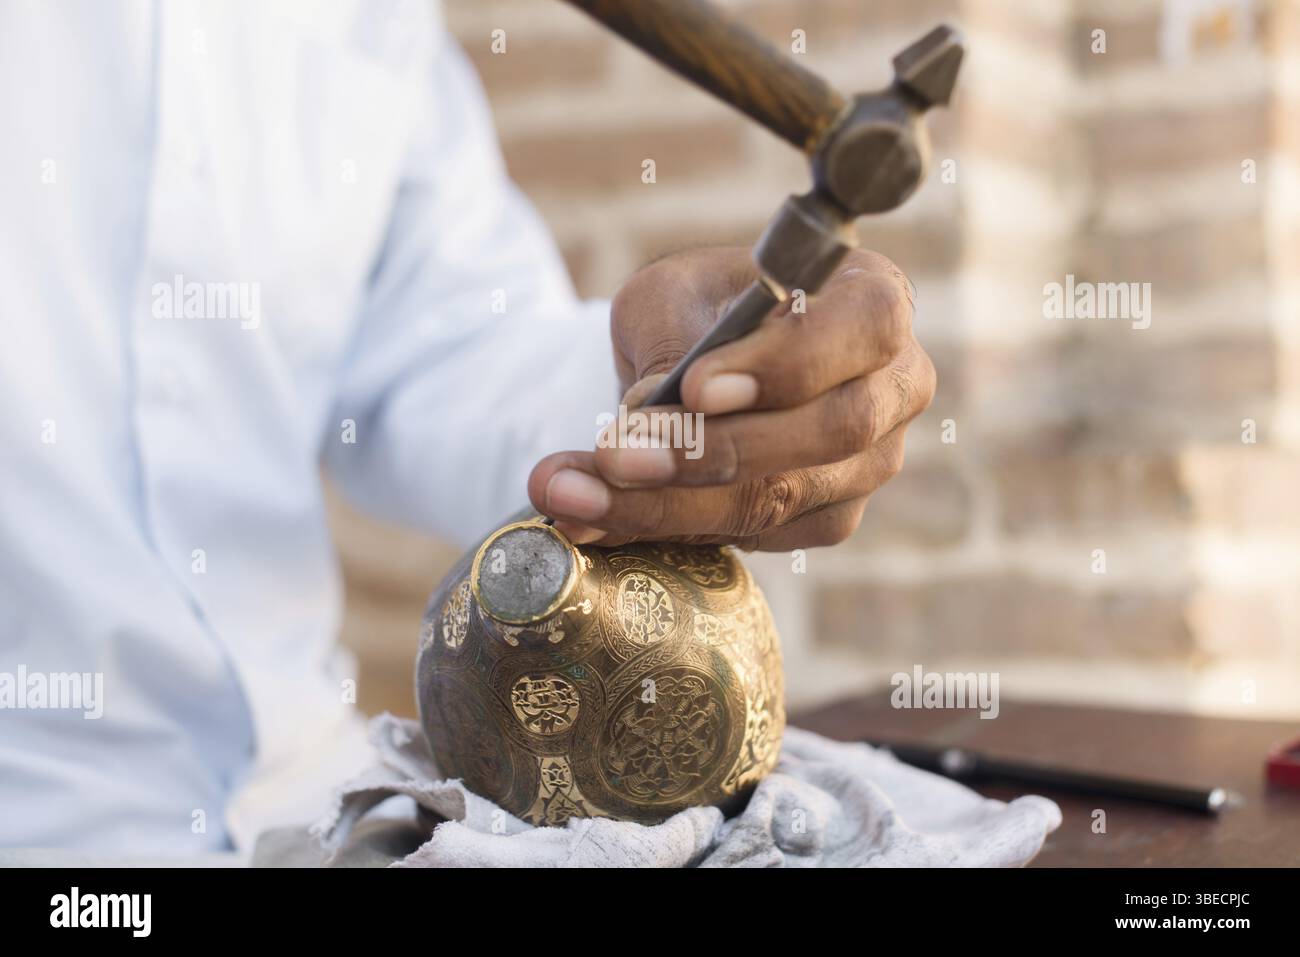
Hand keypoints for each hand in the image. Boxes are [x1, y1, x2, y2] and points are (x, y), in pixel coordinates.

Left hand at [526, 246, 934, 549]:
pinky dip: (667, 528)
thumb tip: (652, 417)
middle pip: (828, 431)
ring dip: (666, 503)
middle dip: (709, 450)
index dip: (784, 364)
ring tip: (571, 493)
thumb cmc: (699, 310)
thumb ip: (670, 340)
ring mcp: (870, 463)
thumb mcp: (672, 295)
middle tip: (612, 455)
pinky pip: (756, 536)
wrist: (699, 364)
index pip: (863, 330)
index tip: (695, 388)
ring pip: (781, 498)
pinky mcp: (829, 519)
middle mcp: (895, 387)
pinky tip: (595, 515)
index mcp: (874, 302)